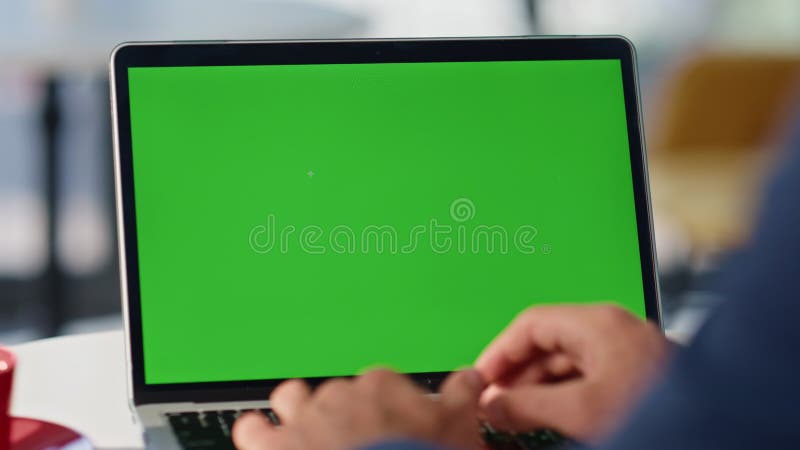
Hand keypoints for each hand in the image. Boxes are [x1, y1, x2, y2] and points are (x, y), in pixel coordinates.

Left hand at [233, 369, 486, 449]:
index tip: (392, 426)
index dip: (386, 407)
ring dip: (294, 411)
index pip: (381, 384)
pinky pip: (252, 429)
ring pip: (290, 398)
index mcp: (382, 385)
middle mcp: (340, 395)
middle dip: (343, 413)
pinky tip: (266, 443)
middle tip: (355, 441)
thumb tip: (470, 379)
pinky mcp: (274, 447)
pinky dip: (258, 436)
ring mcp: (305, 420)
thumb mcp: (460, 428)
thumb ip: (462, 397)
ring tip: (304, 434)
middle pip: (336, 392)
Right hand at [475, 304, 671, 441]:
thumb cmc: (658, 409)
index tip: (481, 378)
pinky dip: (562, 393)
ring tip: (518, 415)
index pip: (530, 324)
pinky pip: (585, 374)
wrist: (711, 428)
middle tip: (495, 402)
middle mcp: (611, 327)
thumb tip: (492, 404)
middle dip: (517, 373)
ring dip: (538, 386)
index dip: (499, 352)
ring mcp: (624, 348)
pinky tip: (550, 416)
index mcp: (597, 323)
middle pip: (546, 341)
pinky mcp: (634, 370)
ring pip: (565, 360)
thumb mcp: (580, 410)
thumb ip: (527, 405)